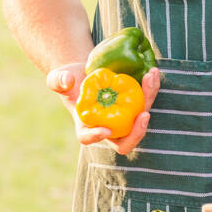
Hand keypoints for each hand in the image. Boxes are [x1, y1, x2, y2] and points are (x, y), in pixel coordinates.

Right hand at [46, 63, 161, 154]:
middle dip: (137, 132)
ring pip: (140, 118)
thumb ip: (58, 80)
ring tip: (151, 77)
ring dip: (149, 99)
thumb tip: (68, 81)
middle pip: (125, 140)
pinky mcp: (134, 105)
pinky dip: (151, 87)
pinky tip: (153, 71)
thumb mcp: (58, 77)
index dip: (96, 136)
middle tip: (143, 115)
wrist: (84, 72)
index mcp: (85, 126)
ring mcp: (123, 118)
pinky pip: (146, 100)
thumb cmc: (69, 79)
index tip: (105, 129)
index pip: (88, 138)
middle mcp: (107, 127)